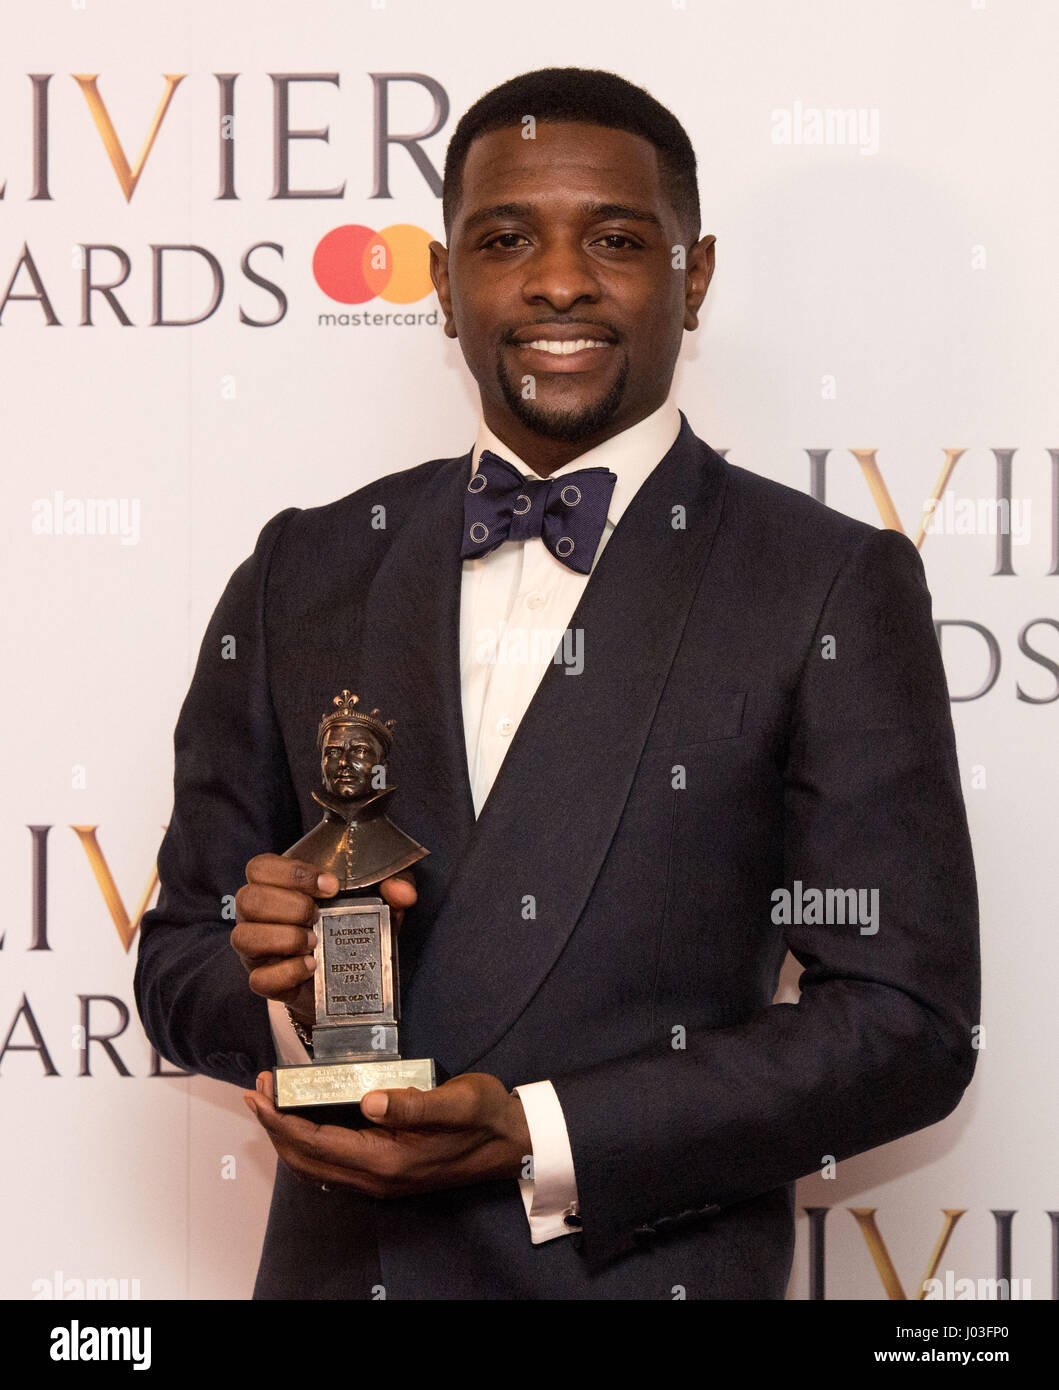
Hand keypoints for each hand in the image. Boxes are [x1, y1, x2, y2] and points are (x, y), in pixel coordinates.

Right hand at [231, 854, 416, 1027]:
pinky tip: (311, 967)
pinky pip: (257, 979)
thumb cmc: (353, 922)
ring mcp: (256, 949)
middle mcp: (258, 914)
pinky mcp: (263, 981)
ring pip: (242, 937)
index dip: (292, 872)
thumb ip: (394, 885)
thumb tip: (403, 891)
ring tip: (315, 942)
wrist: (348, 974)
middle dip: (288, 906)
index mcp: (278, 885)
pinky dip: (285, 972)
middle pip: (247, 898)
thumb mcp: (378, 899)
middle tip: (318, 915)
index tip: (331, 886)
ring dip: (282, 938)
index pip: (260, 867)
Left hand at [243, 1071, 532, 1196]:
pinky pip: (332, 1164)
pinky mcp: (386, 1173)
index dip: (282, 1119)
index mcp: (388, 1160)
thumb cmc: (485, 1116)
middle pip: (307, 1158)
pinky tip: (306, 1121)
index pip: (318, 1141)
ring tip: (273, 1103)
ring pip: (316, 1165)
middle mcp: (377, 1178)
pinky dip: (308, 1144)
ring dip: (289, 1136)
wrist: (513, 1142)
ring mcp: (381, 1180)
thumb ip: (413, 1104)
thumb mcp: (456, 1101)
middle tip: (258, 1091)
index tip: (261, 1093)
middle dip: (276, 1126)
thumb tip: (368, 1100)